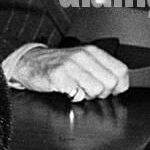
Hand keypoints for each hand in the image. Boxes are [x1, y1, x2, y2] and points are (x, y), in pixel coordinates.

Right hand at [15, 45, 129, 101]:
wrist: (28, 62)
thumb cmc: (56, 65)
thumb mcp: (82, 61)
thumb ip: (100, 70)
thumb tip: (118, 87)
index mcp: (92, 52)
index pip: (120, 71)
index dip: (118, 86)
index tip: (109, 90)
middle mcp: (83, 56)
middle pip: (110, 83)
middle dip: (102, 93)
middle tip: (89, 92)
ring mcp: (70, 65)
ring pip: (96, 90)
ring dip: (87, 96)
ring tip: (77, 91)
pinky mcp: (57, 76)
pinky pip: (76, 93)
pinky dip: (73, 97)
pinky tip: (66, 92)